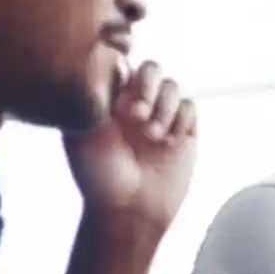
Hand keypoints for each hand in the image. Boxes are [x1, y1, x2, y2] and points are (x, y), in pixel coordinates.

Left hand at [64, 61, 196, 229]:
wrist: (129, 209)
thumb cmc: (99, 174)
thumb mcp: (84, 132)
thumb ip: (96, 95)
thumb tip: (116, 64)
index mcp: (110, 100)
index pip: (122, 65)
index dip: (125, 75)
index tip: (119, 102)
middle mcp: (136, 104)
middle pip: (152, 69)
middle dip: (148, 87)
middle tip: (138, 116)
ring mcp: (161, 117)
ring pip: (173, 86)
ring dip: (164, 108)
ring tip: (153, 136)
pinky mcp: (184, 132)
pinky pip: (190, 108)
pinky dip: (181, 122)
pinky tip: (168, 144)